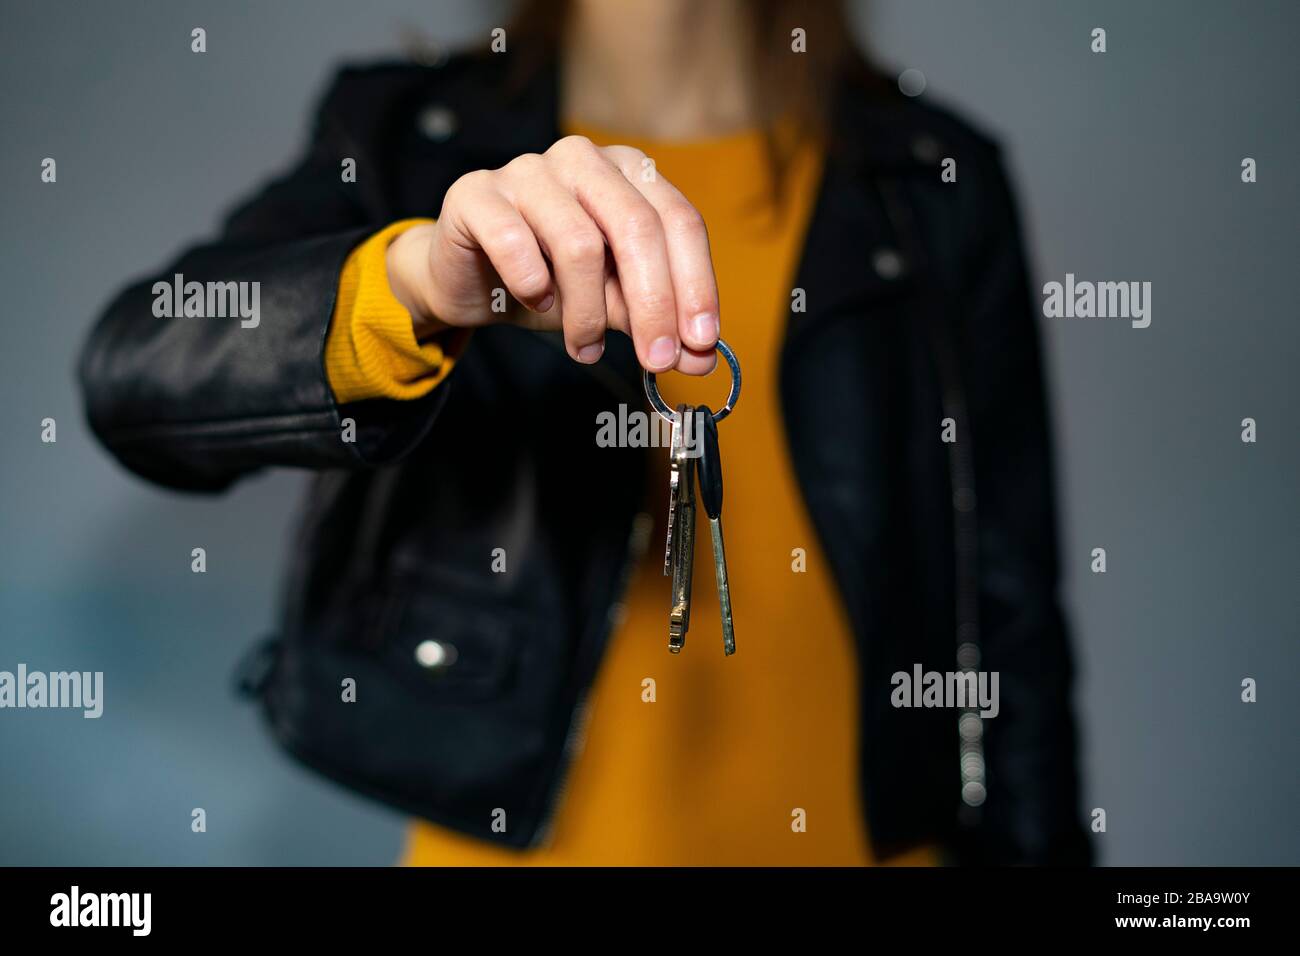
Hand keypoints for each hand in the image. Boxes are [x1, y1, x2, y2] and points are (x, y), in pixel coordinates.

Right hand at [385, 135, 719, 373]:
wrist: (468, 279)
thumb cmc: (549, 281)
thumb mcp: (611, 302)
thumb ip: (653, 319)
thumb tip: (700, 356)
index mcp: (628, 172)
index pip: (679, 221)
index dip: (695, 284)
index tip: (700, 342)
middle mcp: (583, 160)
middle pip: (637, 227)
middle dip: (653, 304)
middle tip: (657, 359)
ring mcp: (529, 171)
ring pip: (579, 243)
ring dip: (588, 310)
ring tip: (586, 346)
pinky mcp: (477, 194)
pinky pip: (514, 242)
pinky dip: (532, 284)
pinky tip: (537, 303)